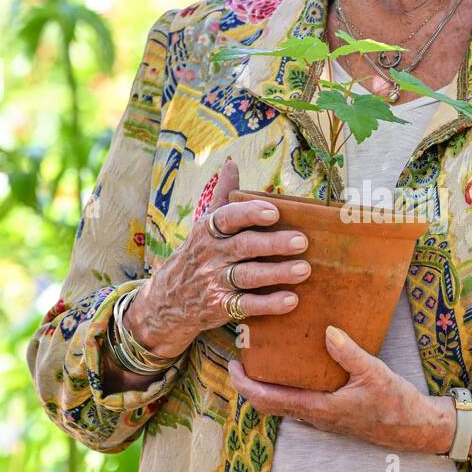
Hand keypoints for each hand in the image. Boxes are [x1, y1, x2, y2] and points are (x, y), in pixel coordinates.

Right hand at [126, 156, 312, 360]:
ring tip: (304, 269)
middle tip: (302, 241)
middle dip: (273, 244)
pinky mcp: (220, 308)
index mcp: (208, 231)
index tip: (273, 212)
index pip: (226, 218)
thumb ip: (222, 197)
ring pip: (248, 276)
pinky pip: (246, 305)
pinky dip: (268, 304)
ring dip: (277, 273)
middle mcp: (210, 256)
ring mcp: (215, 283)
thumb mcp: (204, 226)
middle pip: (243, 247)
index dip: (249, 214)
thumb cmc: (197, 256)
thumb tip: (231, 163)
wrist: (167, 301)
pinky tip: (291, 300)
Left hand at [227, 324, 456, 454]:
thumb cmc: (396, 404)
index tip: (233, 365)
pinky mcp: (330, 414)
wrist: (415, 428)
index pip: (268, 400)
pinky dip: (286, 387)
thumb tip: (327, 331)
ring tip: (264, 358)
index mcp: (319, 408)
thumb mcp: (375, 373)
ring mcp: (321, 417)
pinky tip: (294, 366)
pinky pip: (298, 402)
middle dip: (249, 384)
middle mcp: (314, 416)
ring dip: (266, 386)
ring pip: (282, 404)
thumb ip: (349, 353)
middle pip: (267, 404)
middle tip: (242, 358)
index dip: (244, 384)